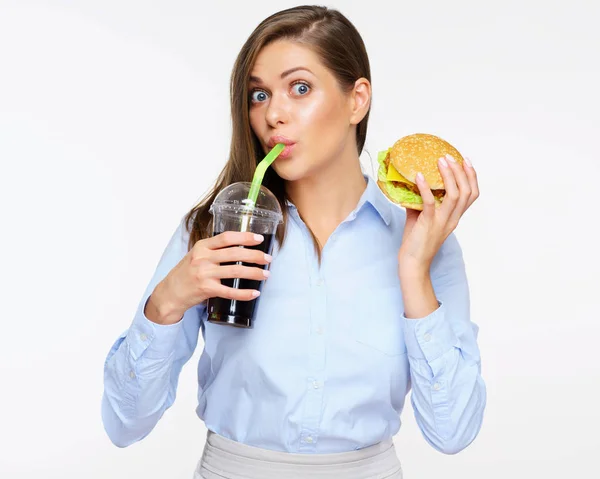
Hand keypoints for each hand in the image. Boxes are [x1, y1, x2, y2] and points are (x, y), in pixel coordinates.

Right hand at [148, 232, 271, 324]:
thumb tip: (239, 247)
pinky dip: (244, 293)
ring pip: (236, 271)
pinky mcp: (206, 289)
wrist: (169, 293)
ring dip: (254, 273)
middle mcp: (203, 258)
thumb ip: (213, 250)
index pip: (227, 238)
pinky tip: (254, 293)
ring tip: (266, 274)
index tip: (259, 238)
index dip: (245, 237)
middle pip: (235, 253)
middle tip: (268, 258)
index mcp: (202, 247)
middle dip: (255, 255)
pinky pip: (230, 291)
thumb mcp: (196, 255)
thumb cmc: (185, 273)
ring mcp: (205, 274)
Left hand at [398, 154, 478, 276]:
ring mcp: (442, 222)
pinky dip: (426, 188)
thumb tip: (412, 184)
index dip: (471, 176)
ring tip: (440, 162)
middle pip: (467, 192)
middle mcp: (452, 219)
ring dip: (448, 176)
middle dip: (461, 171)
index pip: (472, 195)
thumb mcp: (420, 217)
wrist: (412, 263)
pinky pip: (430, 203)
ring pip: (455, 195)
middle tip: (451, 157)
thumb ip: (421, 202)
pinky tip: (419, 176)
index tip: (465, 161)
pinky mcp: (428, 224)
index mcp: (454, 217)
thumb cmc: (415, 241)